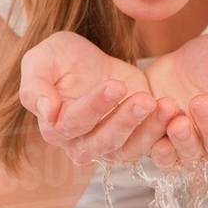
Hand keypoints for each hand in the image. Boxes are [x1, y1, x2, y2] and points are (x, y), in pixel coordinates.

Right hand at [18, 31, 182, 165]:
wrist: (92, 58)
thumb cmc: (61, 58)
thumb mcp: (42, 59)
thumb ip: (35, 86)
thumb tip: (46, 113)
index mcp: (55, 128)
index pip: (74, 124)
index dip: (95, 106)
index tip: (116, 85)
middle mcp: (80, 144)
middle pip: (103, 142)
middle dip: (125, 121)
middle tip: (145, 99)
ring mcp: (109, 145)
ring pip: (128, 149)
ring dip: (148, 130)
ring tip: (163, 105)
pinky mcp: (134, 138)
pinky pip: (149, 144)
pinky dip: (162, 130)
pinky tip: (172, 109)